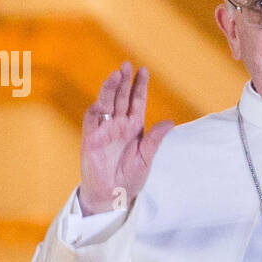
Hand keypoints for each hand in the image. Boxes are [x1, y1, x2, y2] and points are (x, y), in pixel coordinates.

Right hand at [77, 62, 173, 214]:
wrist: (112, 196)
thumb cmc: (130, 178)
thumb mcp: (146, 158)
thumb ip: (155, 140)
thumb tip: (170, 122)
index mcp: (134, 127)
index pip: (137, 102)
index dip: (139, 87)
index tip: (144, 70)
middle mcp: (119, 125)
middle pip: (121, 98)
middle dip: (124, 81)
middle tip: (127, 64)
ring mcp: (104, 130)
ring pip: (106, 104)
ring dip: (110, 90)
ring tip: (115, 75)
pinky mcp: (91, 139)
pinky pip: (92, 121)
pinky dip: (96, 110)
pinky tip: (101, 100)